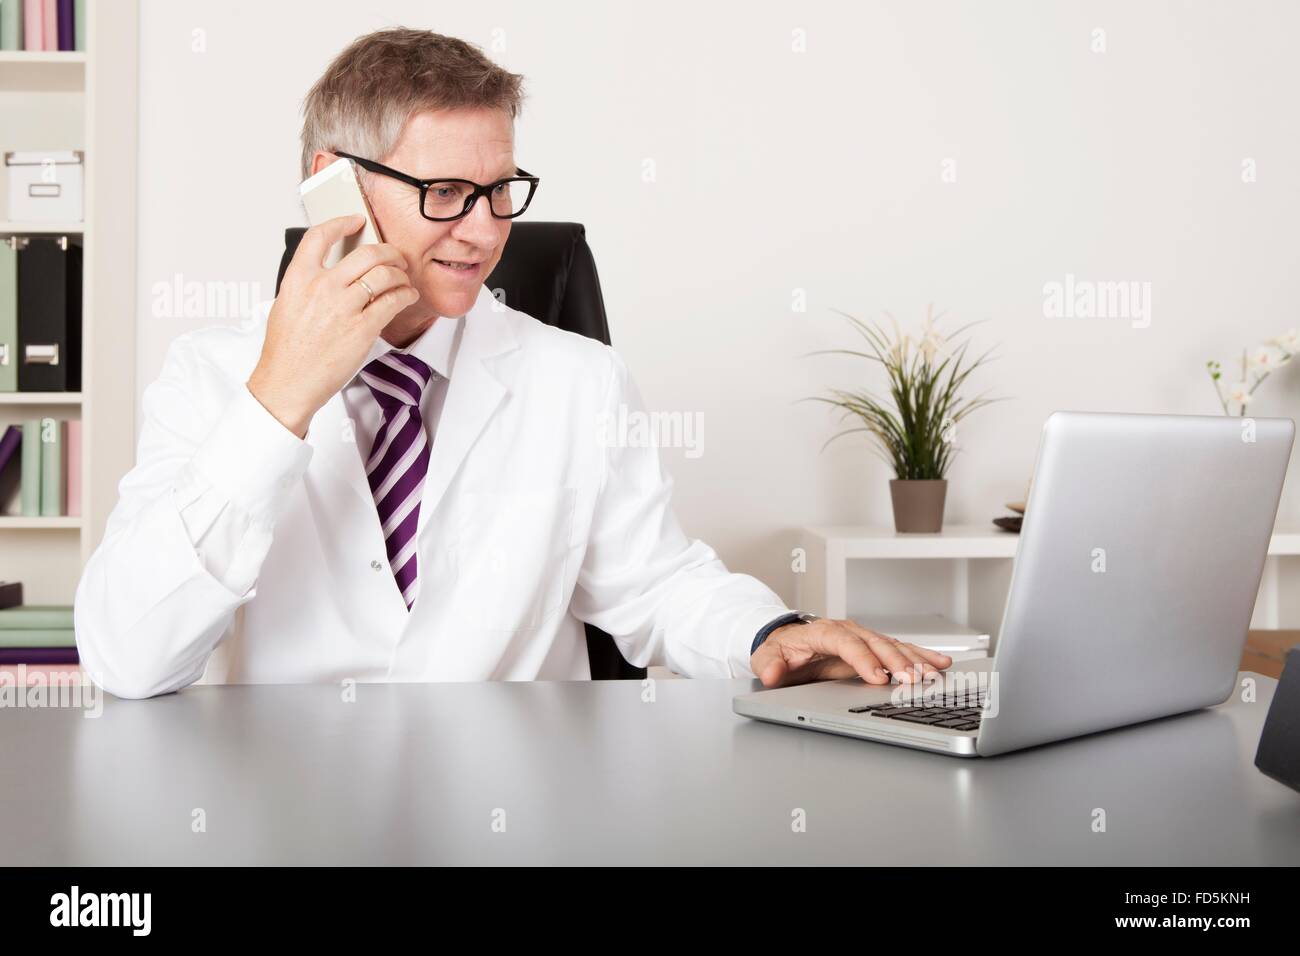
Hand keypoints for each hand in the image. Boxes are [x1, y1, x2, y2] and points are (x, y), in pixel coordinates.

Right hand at [247, 214, 419, 436]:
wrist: (288, 383)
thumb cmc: (286, 352)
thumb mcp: (286, 306)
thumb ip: (307, 286)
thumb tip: (332, 276)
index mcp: (298, 279)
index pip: (319, 236)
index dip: (341, 223)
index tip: (356, 221)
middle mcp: (322, 287)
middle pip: (366, 253)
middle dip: (388, 251)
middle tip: (395, 256)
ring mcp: (343, 307)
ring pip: (385, 275)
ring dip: (401, 274)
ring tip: (404, 279)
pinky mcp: (362, 328)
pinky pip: (393, 301)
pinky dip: (405, 295)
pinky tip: (406, 296)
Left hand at [751, 617, 952, 688]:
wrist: (787, 642)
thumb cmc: (781, 651)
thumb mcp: (766, 658)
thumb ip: (768, 666)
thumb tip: (771, 674)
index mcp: (822, 632)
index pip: (845, 642)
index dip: (862, 658)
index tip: (877, 676)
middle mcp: (847, 631)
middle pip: (875, 643)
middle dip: (896, 661)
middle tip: (913, 680)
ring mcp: (862, 638)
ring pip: (892, 646)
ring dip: (914, 660)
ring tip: (934, 673)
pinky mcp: (873, 649)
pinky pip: (900, 650)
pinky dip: (920, 656)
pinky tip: (940, 663)